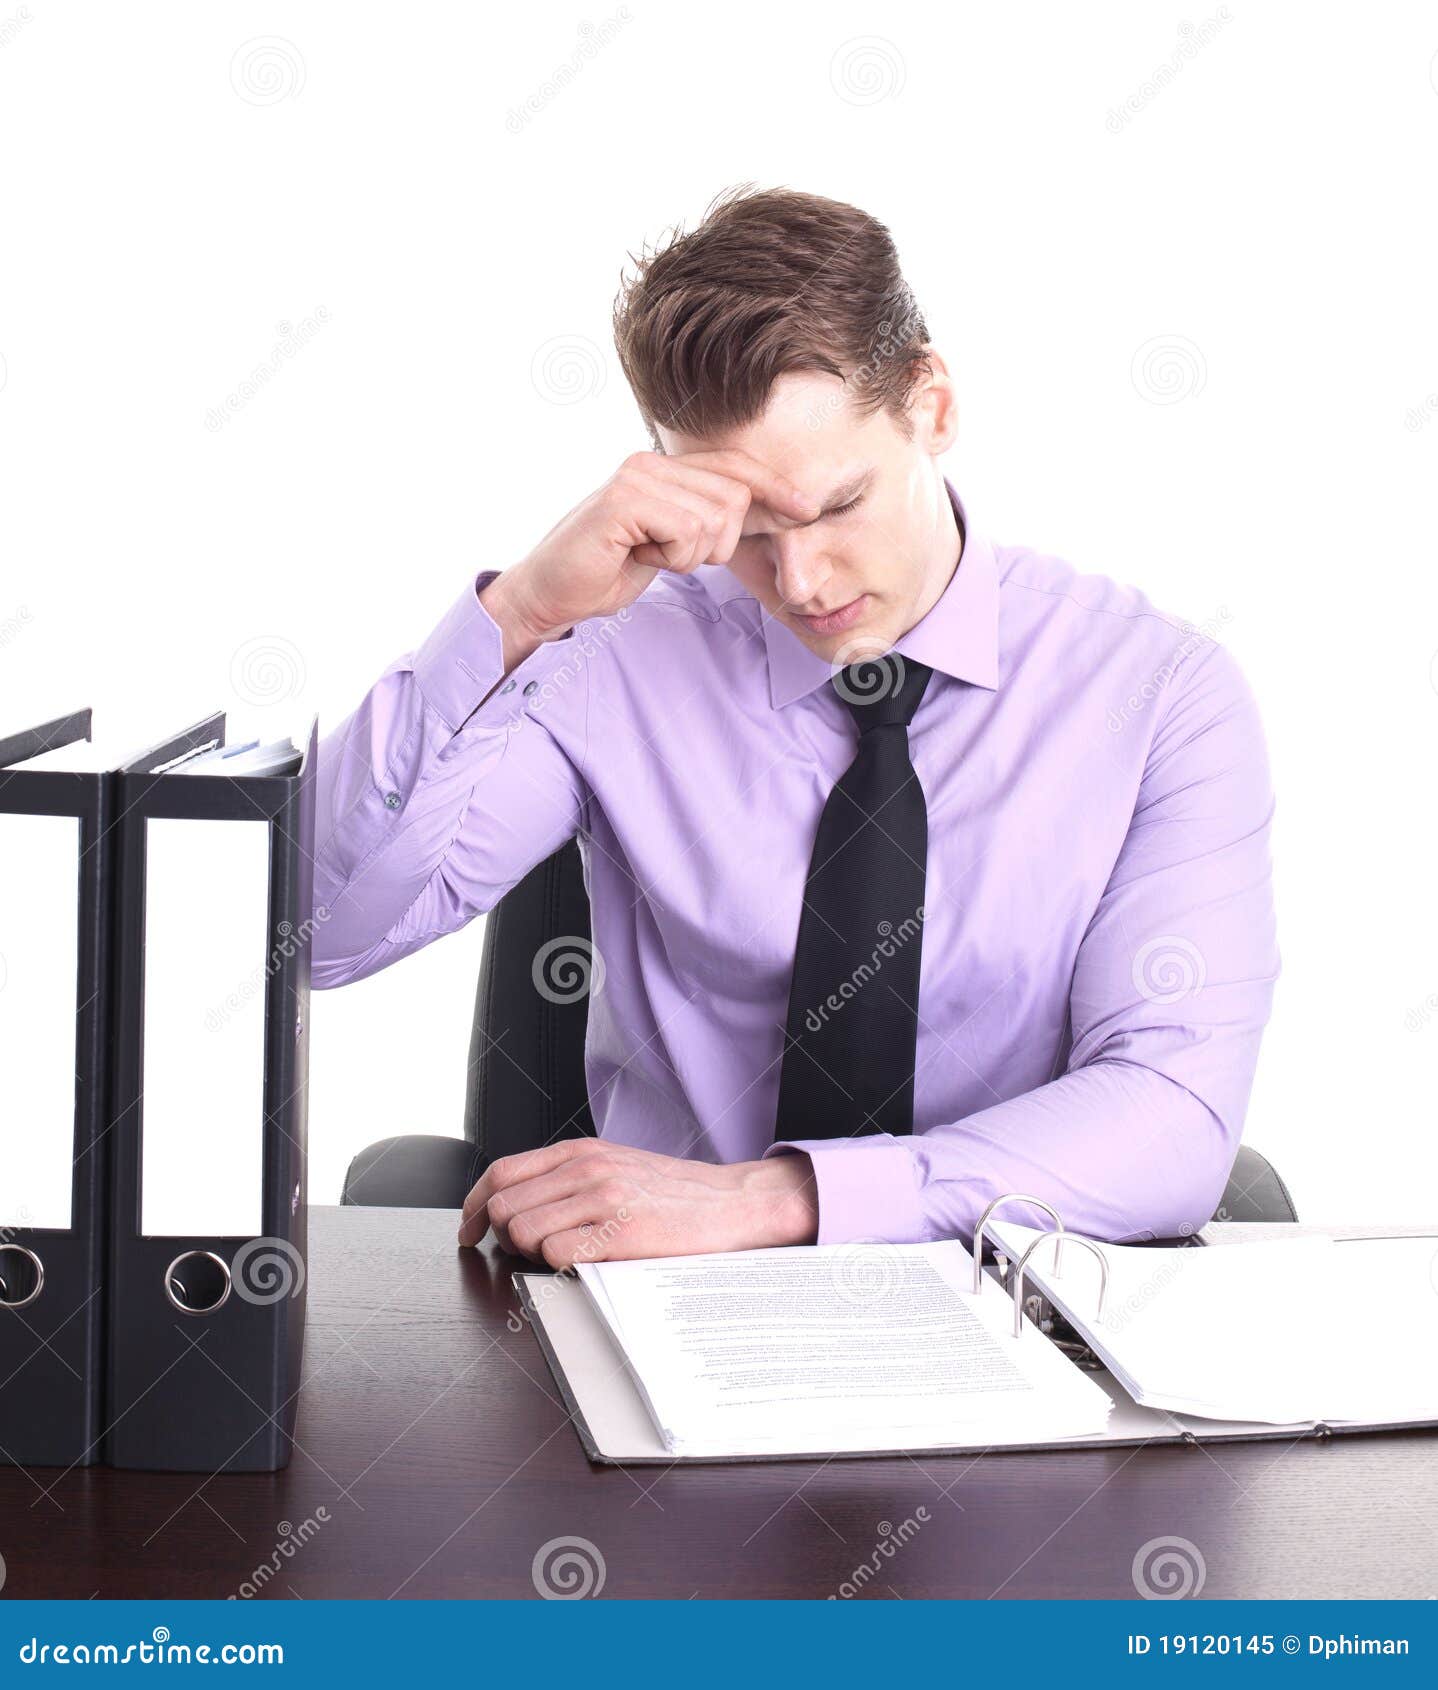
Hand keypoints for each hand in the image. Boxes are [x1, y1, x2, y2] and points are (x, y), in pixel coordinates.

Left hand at [456, 1139, 818, 1267]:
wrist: (732, 1203)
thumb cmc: (673, 1193)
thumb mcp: (616, 1166)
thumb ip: (569, 1177)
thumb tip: (518, 1204)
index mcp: (581, 1152)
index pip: (502, 1172)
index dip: (475, 1205)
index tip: (469, 1229)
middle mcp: (587, 1169)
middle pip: (506, 1206)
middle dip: (504, 1236)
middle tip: (526, 1251)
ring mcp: (604, 1199)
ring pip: (525, 1232)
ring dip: (532, 1253)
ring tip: (563, 1255)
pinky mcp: (622, 1233)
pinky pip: (558, 1255)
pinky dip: (559, 1267)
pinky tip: (584, 1264)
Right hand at [481, 450, 817, 667]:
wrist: (550, 594)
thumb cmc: (608, 571)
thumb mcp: (675, 544)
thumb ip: (717, 523)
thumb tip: (781, 512)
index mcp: (663, 466)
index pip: (735, 466)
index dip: (774, 488)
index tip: (807, 511)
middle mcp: (651, 462)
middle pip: (735, 496)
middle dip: (720, 543)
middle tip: (673, 556)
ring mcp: (637, 477)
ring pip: (716, 518)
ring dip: (692, 555)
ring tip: (651, 556)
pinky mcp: (624, 501)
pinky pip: (688, 532)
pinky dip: (673, 558)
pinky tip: (640, 556)